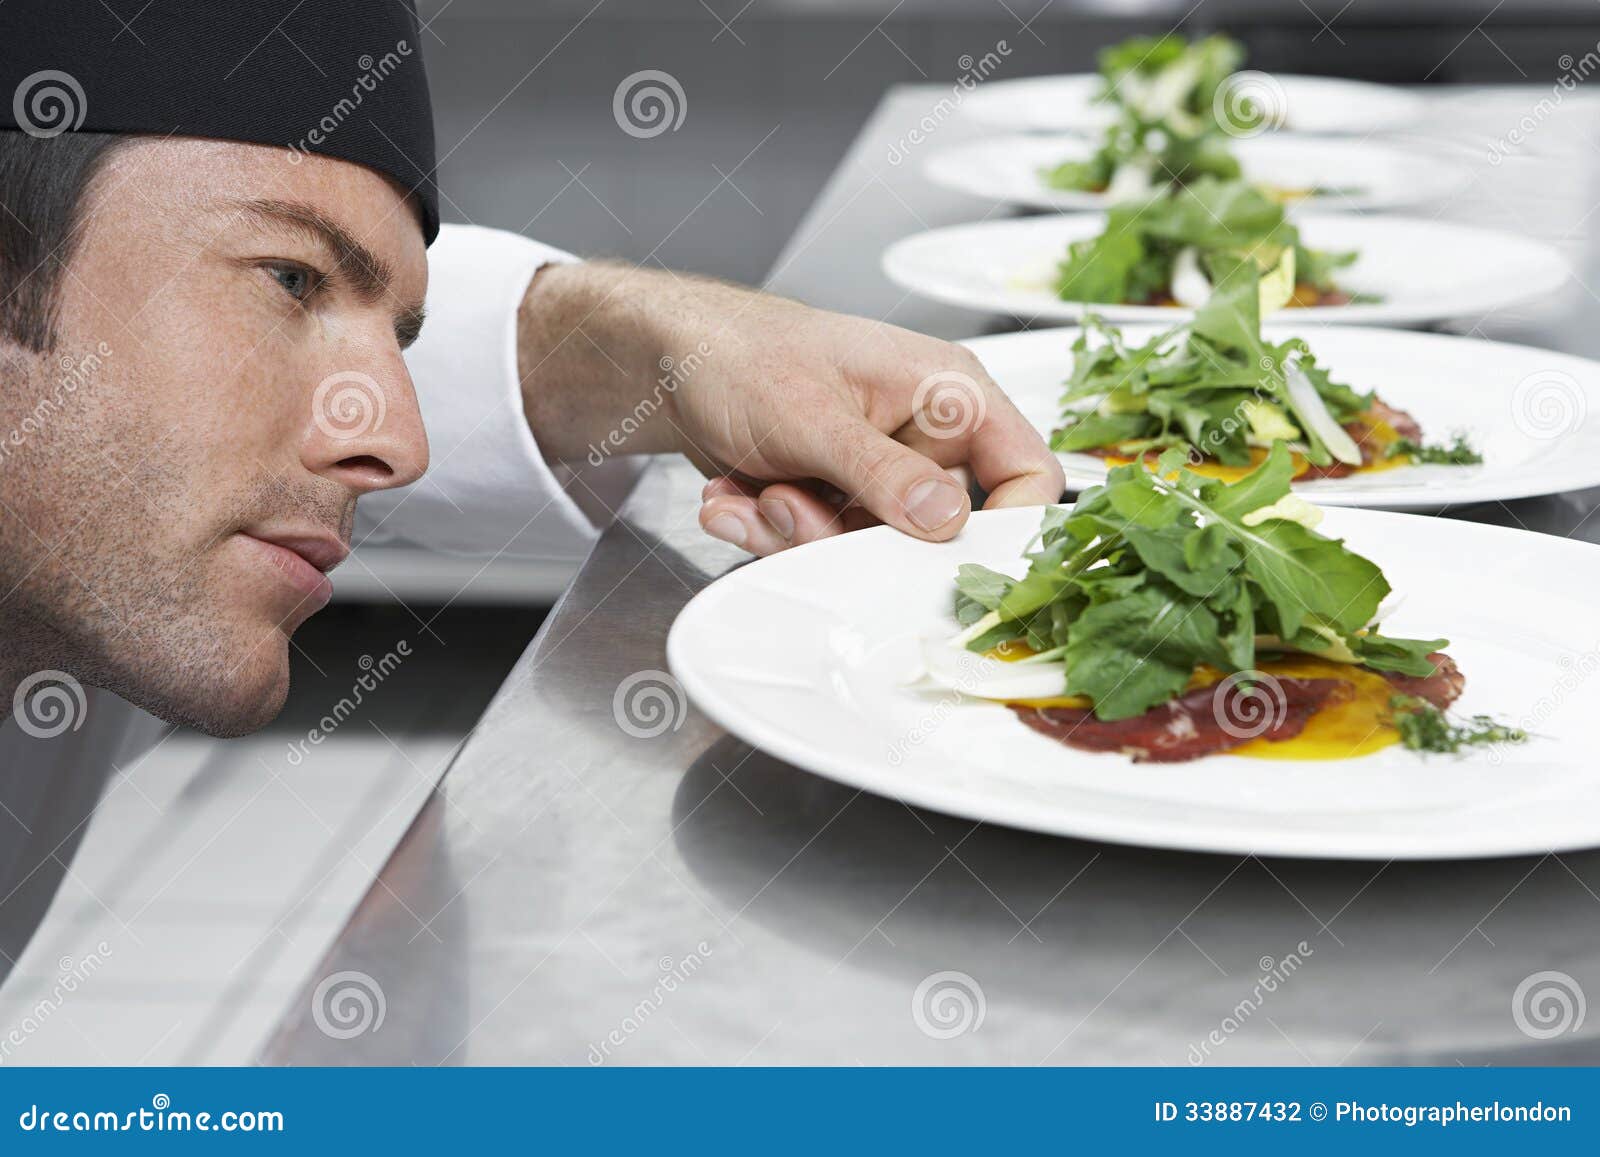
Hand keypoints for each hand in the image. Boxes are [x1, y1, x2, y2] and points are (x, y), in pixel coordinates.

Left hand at [518, 263, 1063, 555]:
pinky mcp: (837, 501)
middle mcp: (924, 436)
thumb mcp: (811, 415)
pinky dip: (770, 534)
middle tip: (794, 509)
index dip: (1008, 526)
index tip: (954, 560)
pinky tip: (735, 494)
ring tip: (755, 490)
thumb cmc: (739, 353)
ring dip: (797, 535)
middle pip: (937, 532)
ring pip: (871, 550)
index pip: (1028, 473)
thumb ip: (883, 472)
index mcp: (947, 393)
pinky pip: (824, 548)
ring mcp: (879, 474)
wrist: (666, 364)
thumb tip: (947, 520)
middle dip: (853, 535)